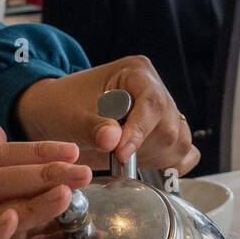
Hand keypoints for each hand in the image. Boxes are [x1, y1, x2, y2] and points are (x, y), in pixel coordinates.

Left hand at [14, 55, 198, 172]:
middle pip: (170, 125)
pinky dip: (170, 164)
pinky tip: (147, 166)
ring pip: (180, 141)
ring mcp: (164, 113)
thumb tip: (114, 140)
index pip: (152, 102)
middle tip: (115, 158)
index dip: (140, 130)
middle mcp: (155, 89)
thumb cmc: (62, 106)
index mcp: (136, 72)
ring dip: (156, 159)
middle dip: (145, 148)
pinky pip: (183, 152)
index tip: (121, 153)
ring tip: (125, 161)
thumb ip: (93, 127)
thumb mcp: (71, 115)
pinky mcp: (164, 135)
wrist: (56, 114)